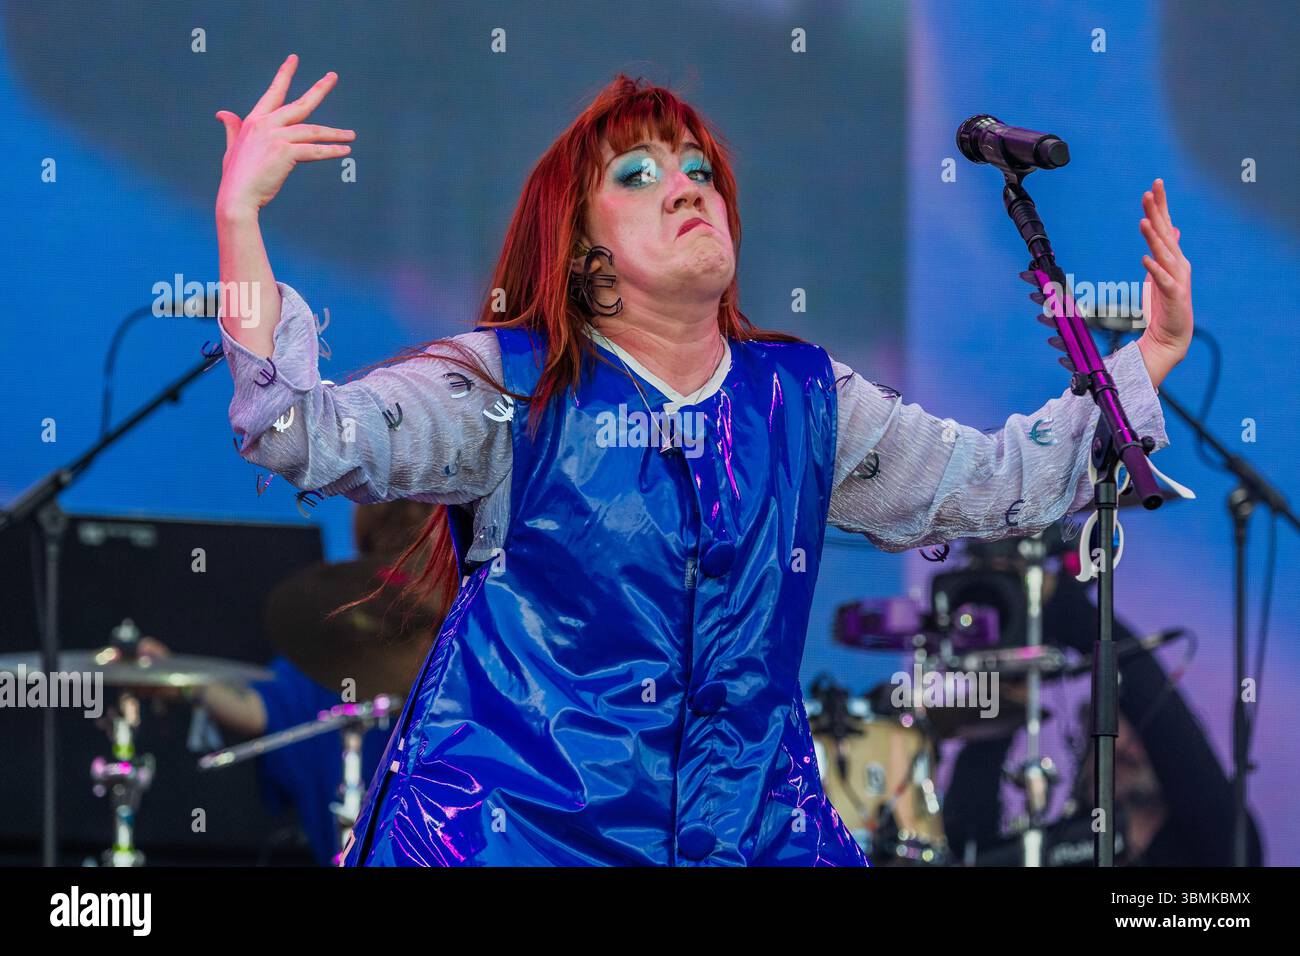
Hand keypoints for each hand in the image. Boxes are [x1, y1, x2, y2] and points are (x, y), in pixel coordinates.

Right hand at [214, 53, 354, 218]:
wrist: (236, 197)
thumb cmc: (236, 176)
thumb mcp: (232, 147)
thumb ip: (232, 128)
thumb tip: (223, 113)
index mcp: (254, 121)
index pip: (274, 93)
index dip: (284, 75)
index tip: (294, 59)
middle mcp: (266, 124)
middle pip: (299, 104)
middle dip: (319, 89)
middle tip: (333, 76)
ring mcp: (276, 137)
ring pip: (313, 131)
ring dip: (335, 134)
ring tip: (351, 135)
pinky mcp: (286, 153)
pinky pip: (315, 150)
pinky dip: (331, 151)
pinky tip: (345, 151)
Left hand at [1136, 178, 1192, 387]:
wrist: (1171, 336)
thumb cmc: (1164, 305)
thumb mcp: (1162, 273)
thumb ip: (1165, 251)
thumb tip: (1173, 229)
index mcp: (1172, 257)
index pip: (1166, 226)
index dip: (1160, 206)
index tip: (1155, 185)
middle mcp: (1177, 264)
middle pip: (1165, 233)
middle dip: (1158, 212)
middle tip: (1150, 191)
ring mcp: (1176, 279)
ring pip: (1164, 254)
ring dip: (1154, 237)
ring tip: (1144, 221)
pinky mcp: (1173, 296)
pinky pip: (1162, 280)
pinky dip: (1154, 269)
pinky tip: (1145, 259)